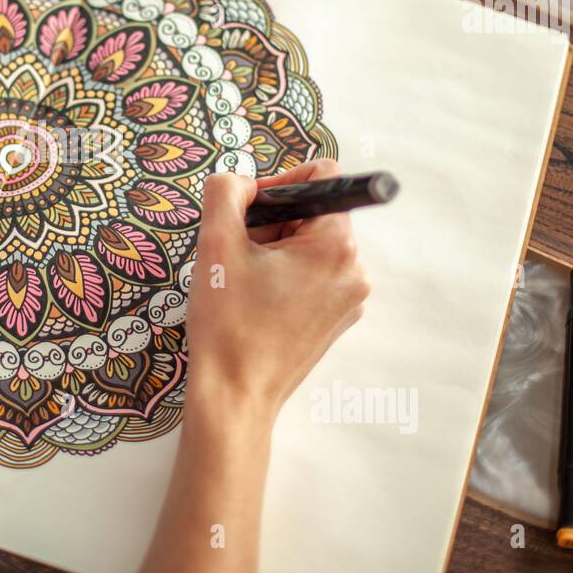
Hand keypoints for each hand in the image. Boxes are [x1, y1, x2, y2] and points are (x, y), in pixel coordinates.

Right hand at [137, 158, 368, 572]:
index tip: (248, 211)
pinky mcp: (339, 318)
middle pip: (314, 212)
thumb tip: (239, 181)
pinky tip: (258, 299)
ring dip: (277, 249)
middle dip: (274, 222)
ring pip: (312, 244)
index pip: (323, 177)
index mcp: (336, 244)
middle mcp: (355, 268)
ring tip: (245, 280)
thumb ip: (225, 193)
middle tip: (239, 253)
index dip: (279, 183)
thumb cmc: (228, 323)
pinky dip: (286, 275)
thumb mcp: (216, 245)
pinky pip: (315, 275)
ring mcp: (351, 297)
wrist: (236, 396)